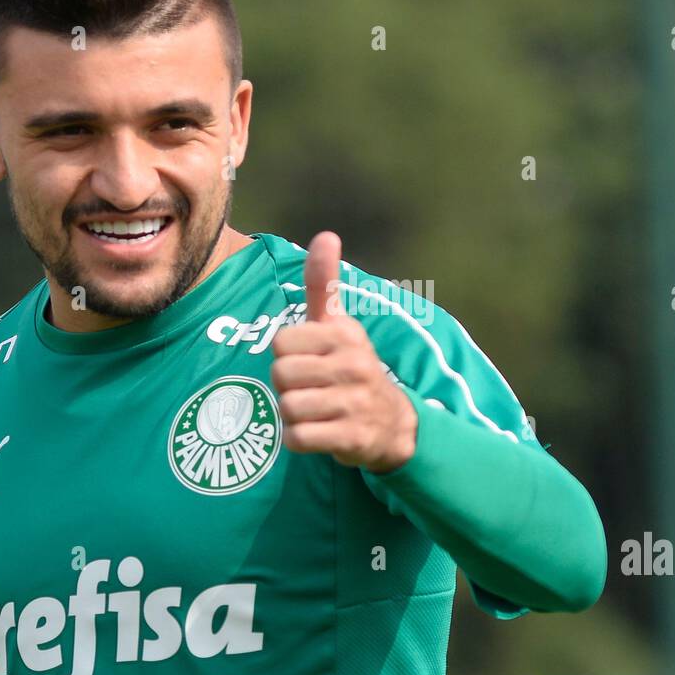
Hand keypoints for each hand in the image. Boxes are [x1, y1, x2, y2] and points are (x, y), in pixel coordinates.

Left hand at [270, 231, 417, 472]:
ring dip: (293, 414)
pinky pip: (297, 438)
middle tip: (310, 389)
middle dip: (287, 386)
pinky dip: (298, 439)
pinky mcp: (352, 437)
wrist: (394, 424)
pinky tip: (317, 432)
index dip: (287, 355)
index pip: (281, 343)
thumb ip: (323, 283)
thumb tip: (326, 235)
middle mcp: (353, 364)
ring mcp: (355, 402)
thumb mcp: (340, 325)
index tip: (309, 361)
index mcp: (345, 334)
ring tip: (315, 410)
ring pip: (288, 407)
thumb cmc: (352, 367)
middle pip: (280, 374)